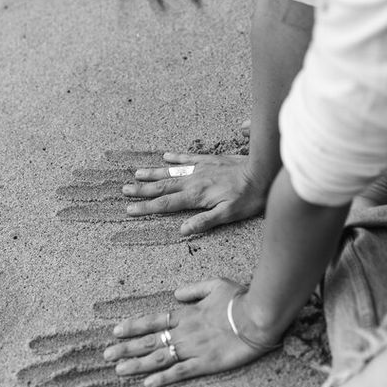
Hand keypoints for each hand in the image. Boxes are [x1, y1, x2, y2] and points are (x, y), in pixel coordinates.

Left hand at [103, 278, 276, 386]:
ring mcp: (194, 349)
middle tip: (107, 356)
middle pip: (150, 340)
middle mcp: (185, 332)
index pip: (153, 320)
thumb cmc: (240, 298)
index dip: (133, 326)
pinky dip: (162, 378)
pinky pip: (179, 372)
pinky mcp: (206, 364)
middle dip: (126, 348)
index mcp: (187, 314)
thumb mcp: (215, 285)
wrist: (259, 316)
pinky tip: (147, 384)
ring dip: (137, 364)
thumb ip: (194, 290)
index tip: (115, 331)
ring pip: (159, 358)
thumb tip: (176, 295)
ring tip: (118, 370)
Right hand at [122, 152, 266, 234]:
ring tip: (136, 173)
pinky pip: (188, 158)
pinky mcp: (210, 160)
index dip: (146, 207)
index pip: (165, 203)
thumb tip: (182, 230)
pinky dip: (175, 157)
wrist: (262, 170)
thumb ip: (205, 222)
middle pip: (162, 186)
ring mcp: (200, 168)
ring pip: (171, 171)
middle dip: (142, 189)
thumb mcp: (229, 215)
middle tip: (124, 190)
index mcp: (196, 196)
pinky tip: (165, 157)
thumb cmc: (248, 197)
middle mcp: (194, 181)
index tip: (129, 209)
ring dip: (153, 173)